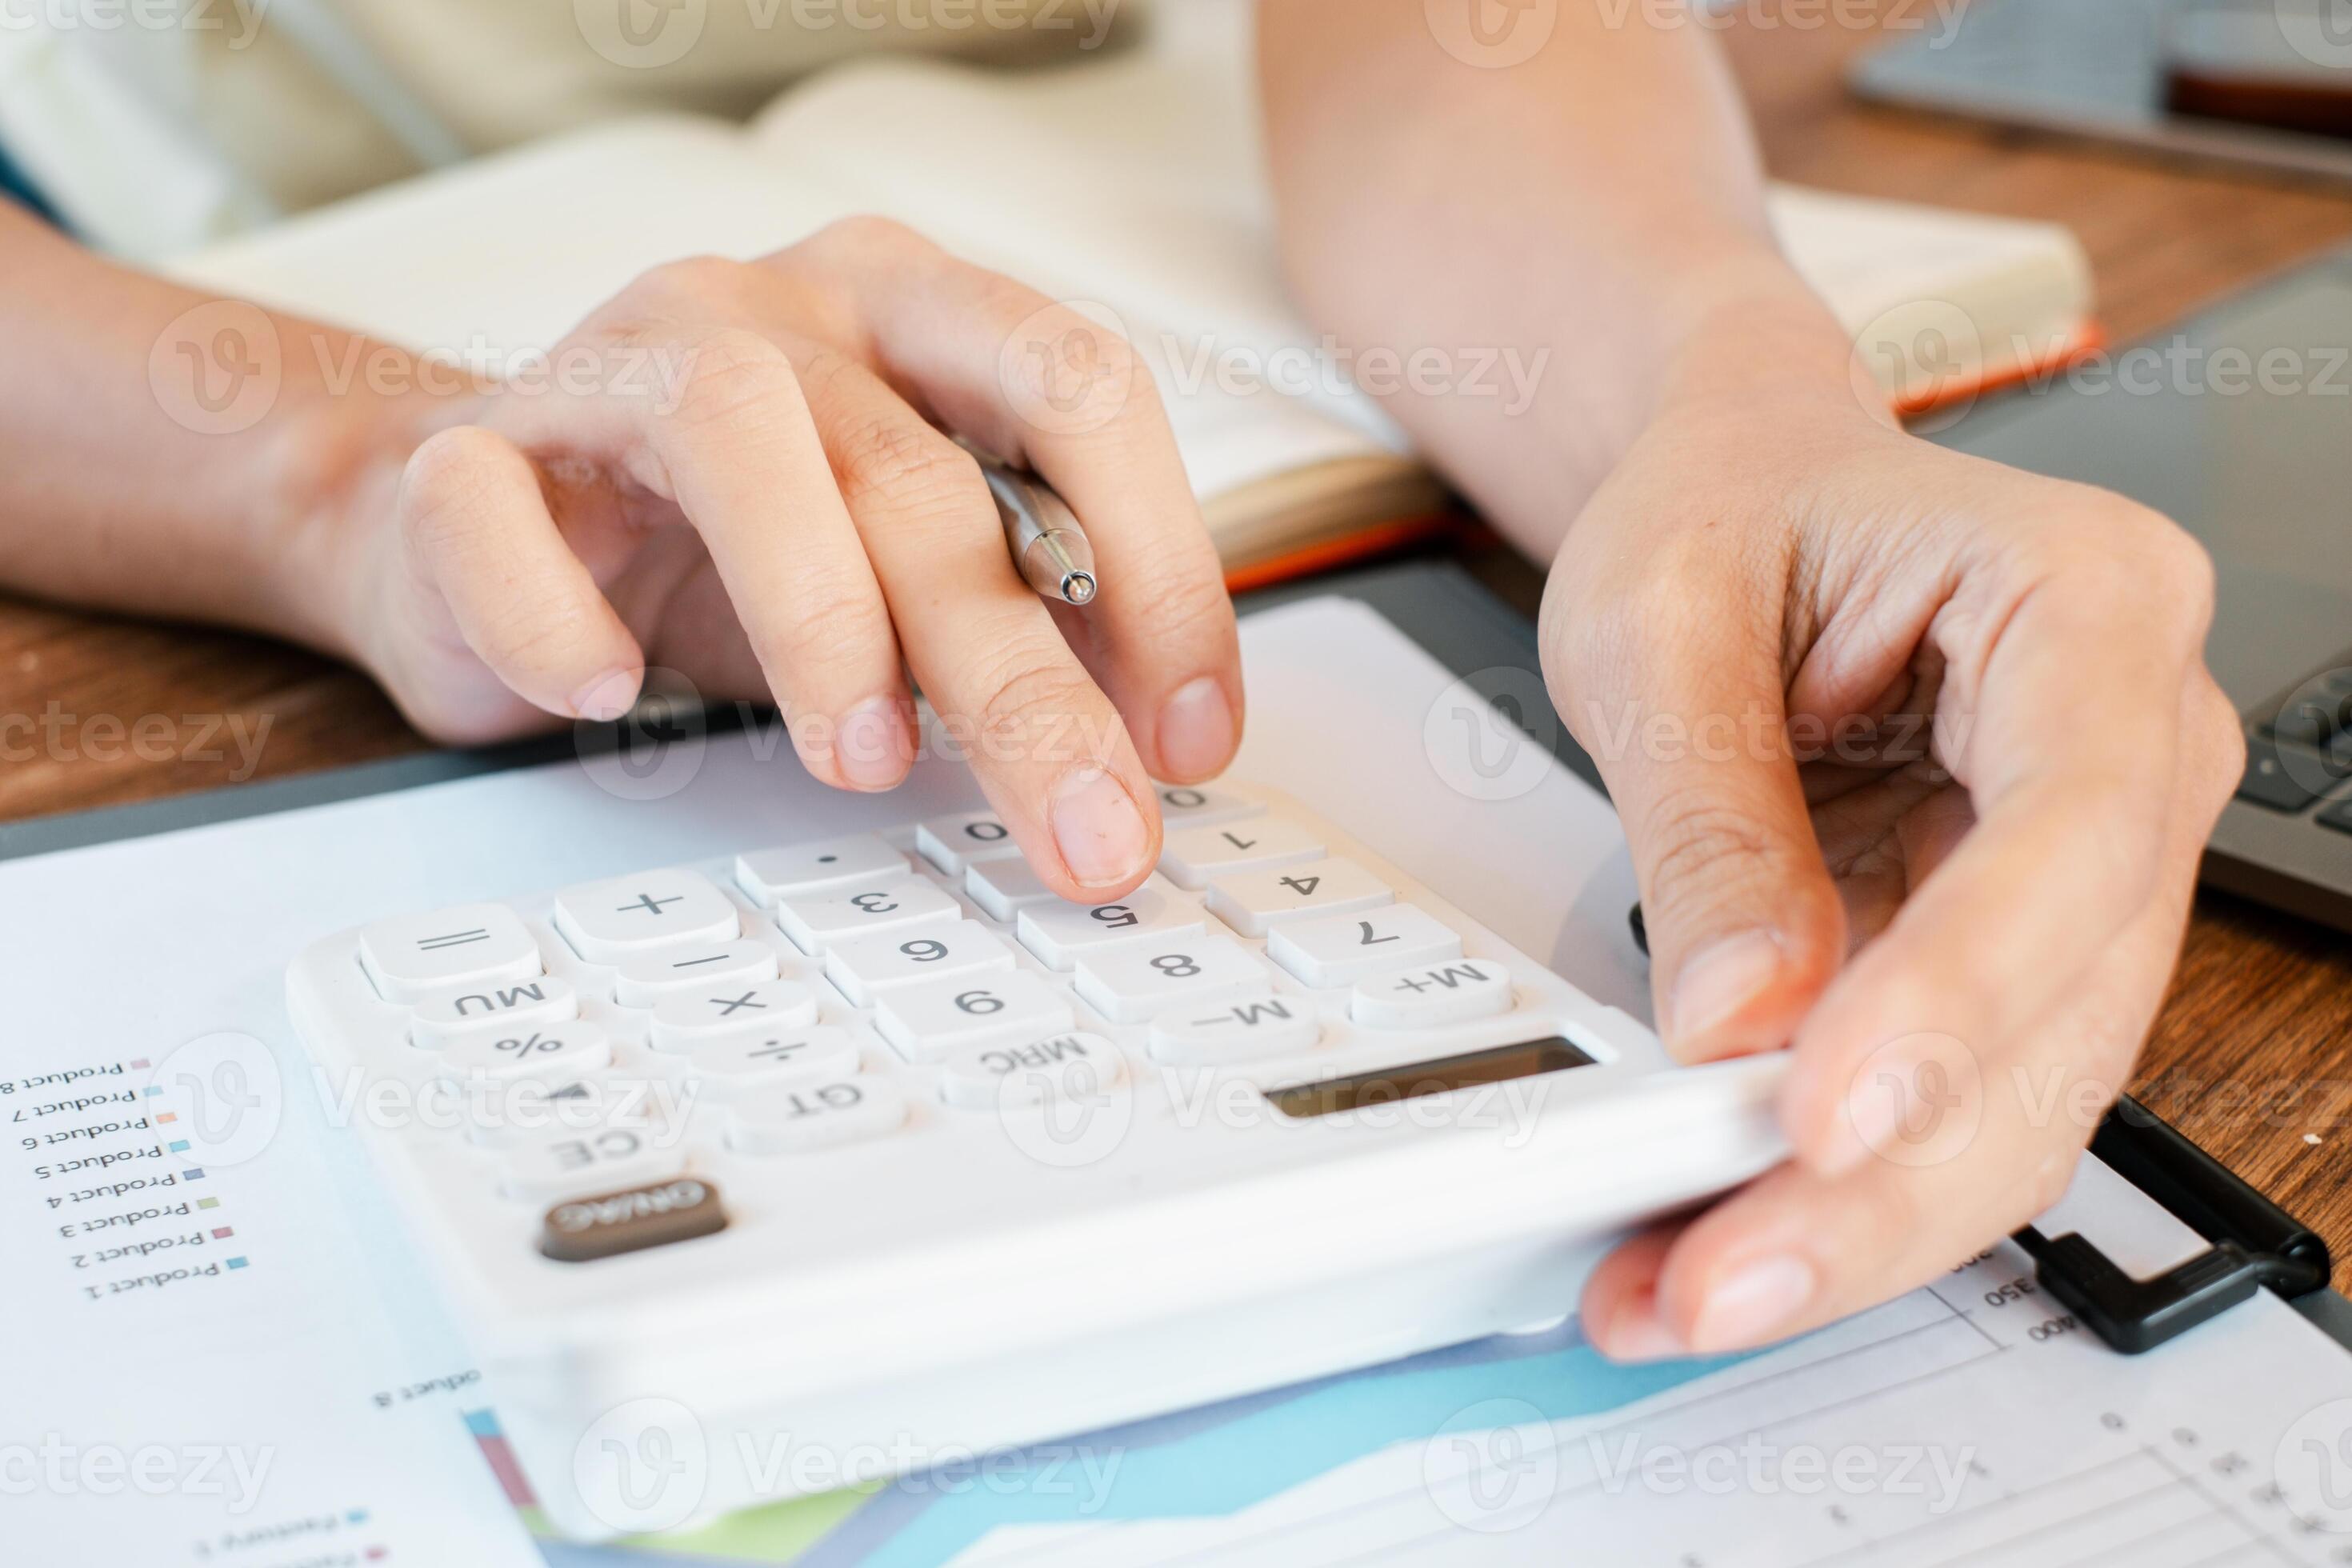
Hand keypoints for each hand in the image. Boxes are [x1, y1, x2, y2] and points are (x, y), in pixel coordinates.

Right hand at [302, 218, 1241, 900]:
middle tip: (1083, 824)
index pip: (1080, 393)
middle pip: (927, 470)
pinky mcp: (473, 453)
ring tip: (864, 759)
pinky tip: (612, 692)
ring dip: (820, 618)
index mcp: (916, 311)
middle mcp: (781, 311)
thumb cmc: (722, 539)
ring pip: (734, 435)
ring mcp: (618, 362)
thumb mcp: (910, 572)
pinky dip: (560, 620)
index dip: (1162, 567)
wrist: (478, 517)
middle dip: (1023, 674)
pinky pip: (498, 514)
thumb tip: (1155, 748)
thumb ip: (1032, 619)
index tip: (1187, 738)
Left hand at [1541, 393, 2240, 1357]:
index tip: (1823, 1116)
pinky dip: (1842, 1189)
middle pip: (2063, 1012)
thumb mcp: (1661, 617)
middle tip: (1719, 1271)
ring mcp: (2086, 868)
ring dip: (1859, 1221)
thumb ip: (1710, 816)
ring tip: (1686, 1286)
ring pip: (2021, 1098)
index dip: (1960, 997)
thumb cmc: (1729, 509)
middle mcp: (2129, 747)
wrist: (1746, 492)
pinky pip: (1955, 1099)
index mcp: (2085, 602)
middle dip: (1887, 1177)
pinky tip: (1724, 1237)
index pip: (2071, 830)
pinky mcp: (2010, 952)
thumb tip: (1743, 1018)